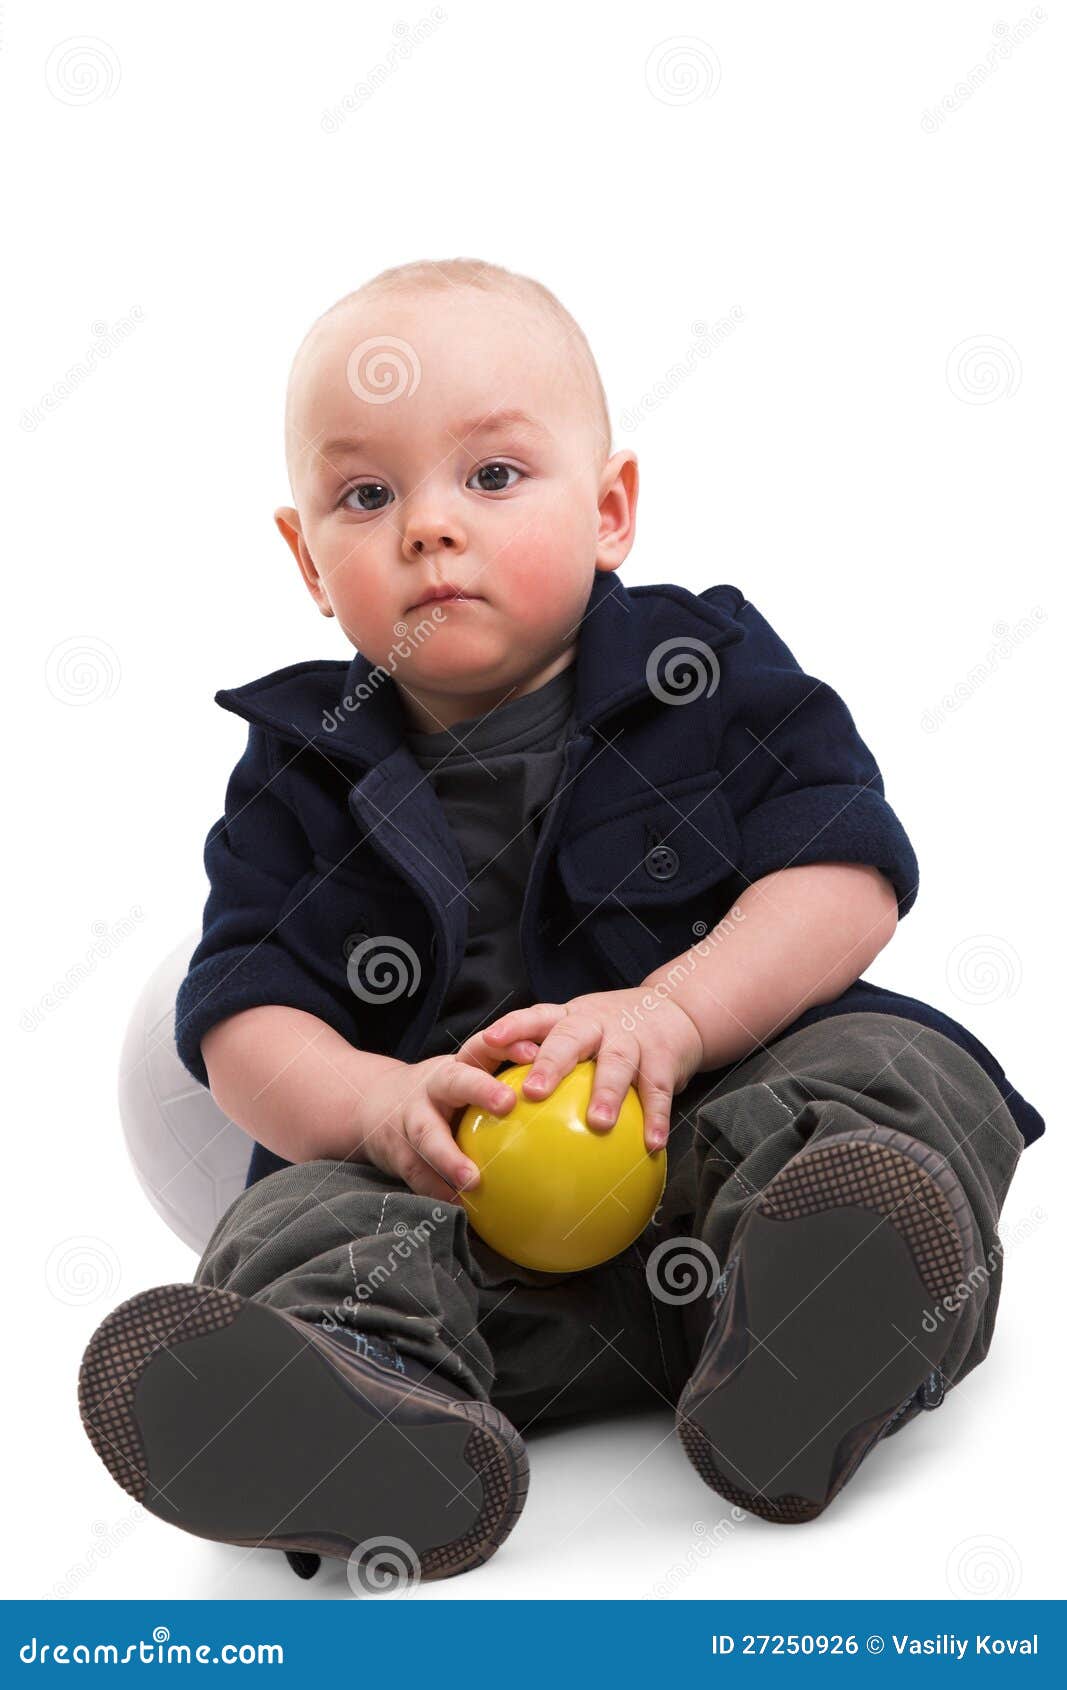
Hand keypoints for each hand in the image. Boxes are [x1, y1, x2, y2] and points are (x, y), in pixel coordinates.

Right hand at [352, 1026, 539, 1202]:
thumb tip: (572, 1100)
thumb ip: (504, 1085)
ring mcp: (409, 1119)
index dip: (507, 1045)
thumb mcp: (465, 1080)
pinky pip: (416, 1174)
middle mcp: (432, 1088)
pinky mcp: (396, 1152)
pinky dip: (436, 1190)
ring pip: (426, 1135)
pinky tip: (458, 1208)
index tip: (534, 1053)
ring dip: (449, 1158)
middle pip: (454, 1082)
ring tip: (473, 1181)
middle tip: (508, 1102)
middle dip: (480, 1089)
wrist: (370, 1104)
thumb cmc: (440, 1096)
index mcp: (456, 1067)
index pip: (482, 1047)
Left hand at [479, 991, 704, 1152]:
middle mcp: (597, 1024)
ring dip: (607, 1092)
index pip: (536, 1016)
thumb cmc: (611, 1030)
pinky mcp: (663, 1057)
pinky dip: (656, 1117)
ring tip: (598, 1122)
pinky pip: (658, 1089)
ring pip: (617, 1061)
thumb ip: (546, 1059)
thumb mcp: (578, 1030)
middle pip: (571, 1037)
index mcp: (570, 1018)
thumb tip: (500, 1108)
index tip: (490, 1041)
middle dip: (551, 1062)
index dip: (513, 1026)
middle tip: (535, 1091)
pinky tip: (652, 1144)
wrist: (674, 1007)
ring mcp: (631, 1038)